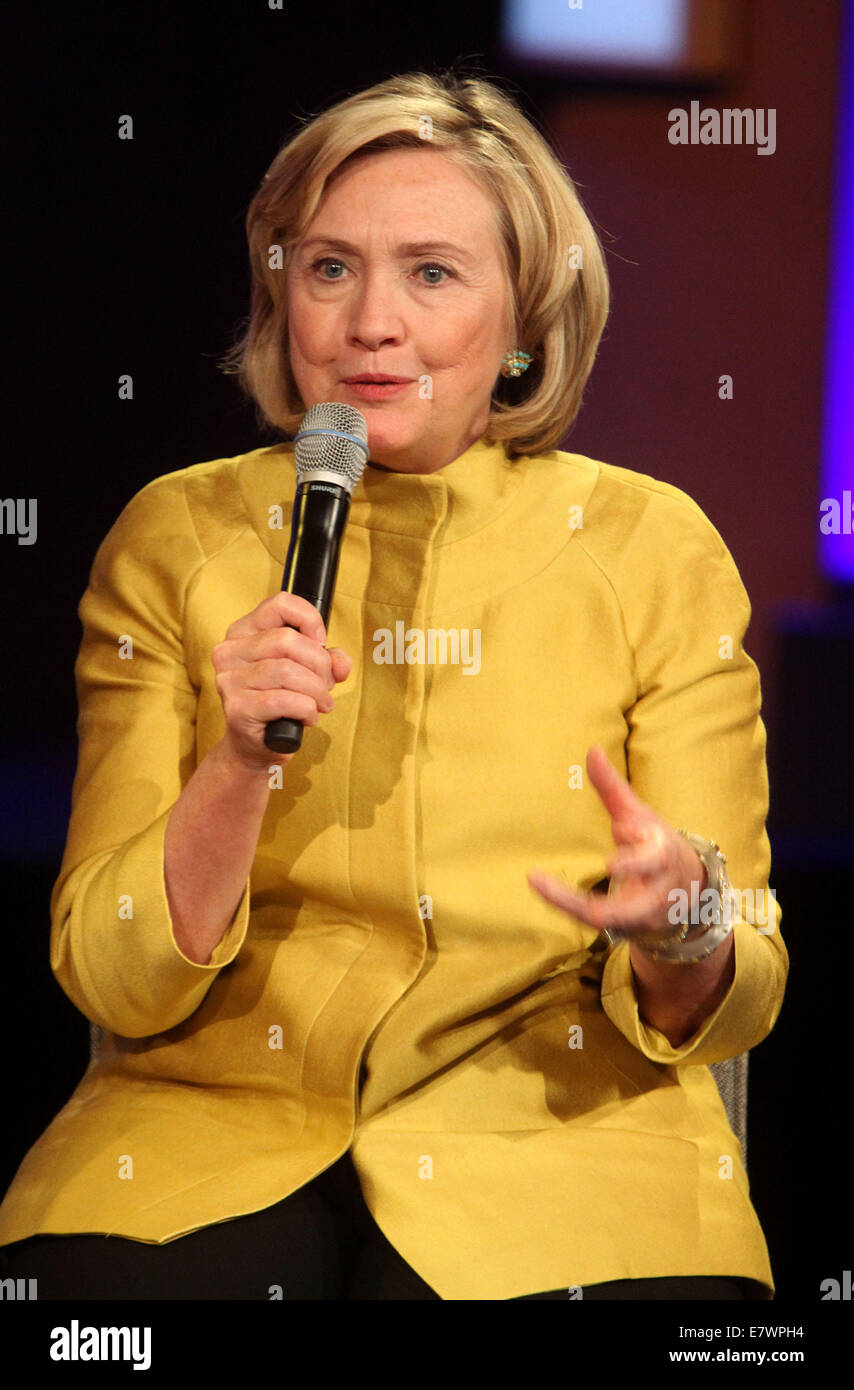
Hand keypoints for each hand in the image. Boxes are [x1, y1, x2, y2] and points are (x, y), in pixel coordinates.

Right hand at [212, 592, 352, 769]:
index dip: (310, 621)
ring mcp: (229, 680)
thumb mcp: (309, 673)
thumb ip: (329, 660)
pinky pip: (284, 700)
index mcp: (243, 632)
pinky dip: (307, 710)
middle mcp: (229, 651)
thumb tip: (340, 663)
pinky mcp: (237, 708)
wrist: (256, 747)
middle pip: (288, 640)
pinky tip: (308, 717)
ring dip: (316, 691)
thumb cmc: (281, 704)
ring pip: (288, 671)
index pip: (280, 604)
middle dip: (319, 665)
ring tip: (320, 704)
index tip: (321, 643)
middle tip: (326, 686)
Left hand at [527, 745, 706, 939]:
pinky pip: (594, 924)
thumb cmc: (653, 845)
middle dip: (621, 884)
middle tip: (605, 863)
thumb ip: (613, 788)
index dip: (638, 849)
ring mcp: (641, 914)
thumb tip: (592, 749)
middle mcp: (655, 891)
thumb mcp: (638, 815)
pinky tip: (539, 885)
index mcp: (662, 857)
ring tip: (539, 882)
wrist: (686, 891)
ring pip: (613, 918)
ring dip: (576, 903)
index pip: (655, 857)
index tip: (620, 828)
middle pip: (644, 896)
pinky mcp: (625, 928)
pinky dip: (566, 906)